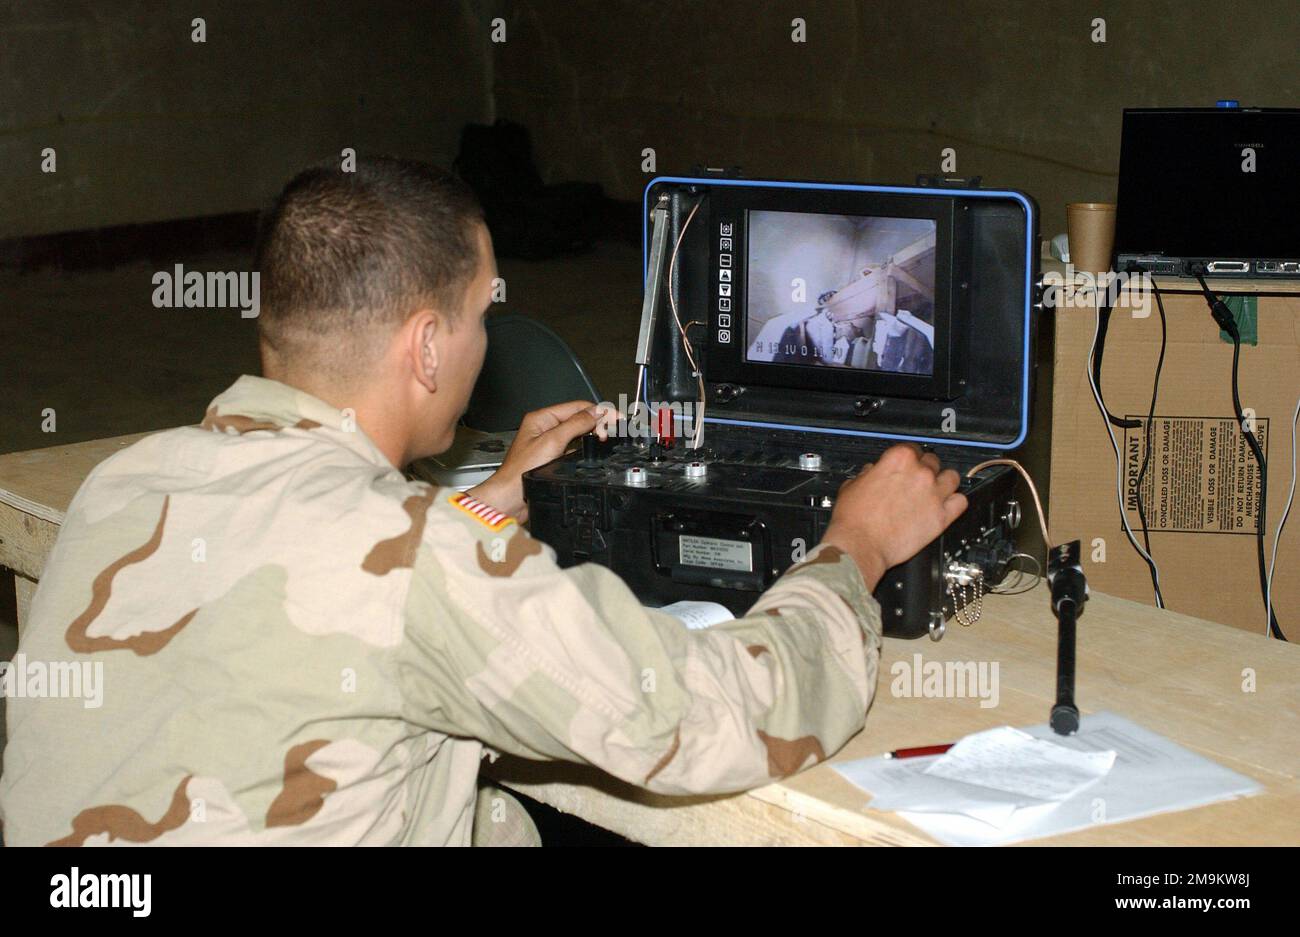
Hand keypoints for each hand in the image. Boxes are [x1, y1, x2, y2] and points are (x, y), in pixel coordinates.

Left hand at [468, 400, 613, 521]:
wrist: (512, 497)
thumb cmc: (521, 471)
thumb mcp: (552, 441)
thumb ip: (575, 424)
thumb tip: (595, 413)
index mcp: (541, 418)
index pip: (576, 407)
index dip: (597, 411)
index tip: (615, 417)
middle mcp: (545, 428)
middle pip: (578, 418)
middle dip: (597, 422)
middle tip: (612, 430)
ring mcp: (549, 443)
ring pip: (578, 432)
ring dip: (592, 433)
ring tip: (605, 437)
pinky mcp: (553, 457)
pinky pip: (574, 447)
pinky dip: (586, 446)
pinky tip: (593, 449)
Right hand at [820, 444, 967, 590]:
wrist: (859, 545)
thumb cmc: (853, 519)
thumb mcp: (852, 485)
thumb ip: (867, 474)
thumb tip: (872, 473)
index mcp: (898, 459)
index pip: (912, 448)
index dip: (907, 458)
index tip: (905, 466)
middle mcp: (920, 473)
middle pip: (933, 461)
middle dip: (924, 469)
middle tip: (916, 481)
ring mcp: (934, 494)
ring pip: (952, 478)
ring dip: (944, 482)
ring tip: (935, 490)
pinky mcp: (941, 517)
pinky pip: (961, 502)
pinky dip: (956, 502)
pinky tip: (946, 505)